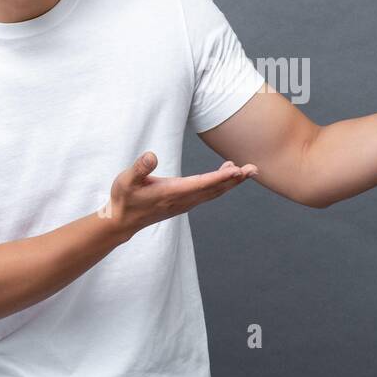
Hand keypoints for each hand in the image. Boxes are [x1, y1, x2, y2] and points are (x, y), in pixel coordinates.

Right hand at [99, 151, 258, 240]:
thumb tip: (151, 156)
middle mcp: (182, 200)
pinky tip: (228, 175)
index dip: (220, 177)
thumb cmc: (124, 198)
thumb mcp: (125, 180)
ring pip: (214, 193)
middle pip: (214, 189)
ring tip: (247, 170)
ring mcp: (185, 203)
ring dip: (232, 182)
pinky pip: (208, 194)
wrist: (122, 221)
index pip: (201, 184)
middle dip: (235, 179)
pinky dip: (221, 185)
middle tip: (254, 169)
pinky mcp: (184, 203)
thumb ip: (139, 168)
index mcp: (171, 193)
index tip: (237, 169)